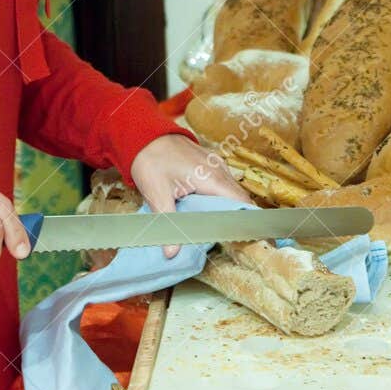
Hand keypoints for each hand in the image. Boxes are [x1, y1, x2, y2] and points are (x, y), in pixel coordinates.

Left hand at [129, 133, 251, 256]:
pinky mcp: (211, 164)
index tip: (246, 241)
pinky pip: (224, 183)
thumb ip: (168, 224)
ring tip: (222, 231)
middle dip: (238, 220)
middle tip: (233, 241)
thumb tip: (171, 254)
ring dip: (230, 209)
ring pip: (233, 191)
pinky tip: (211, 212)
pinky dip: (222, 198)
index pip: (241, 203)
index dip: (246, 222)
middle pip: (240, 199)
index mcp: (211, 178)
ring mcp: (216, 164)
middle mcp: (219, 170)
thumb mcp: (156, 194)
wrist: (143, 135)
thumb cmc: (150, 161)